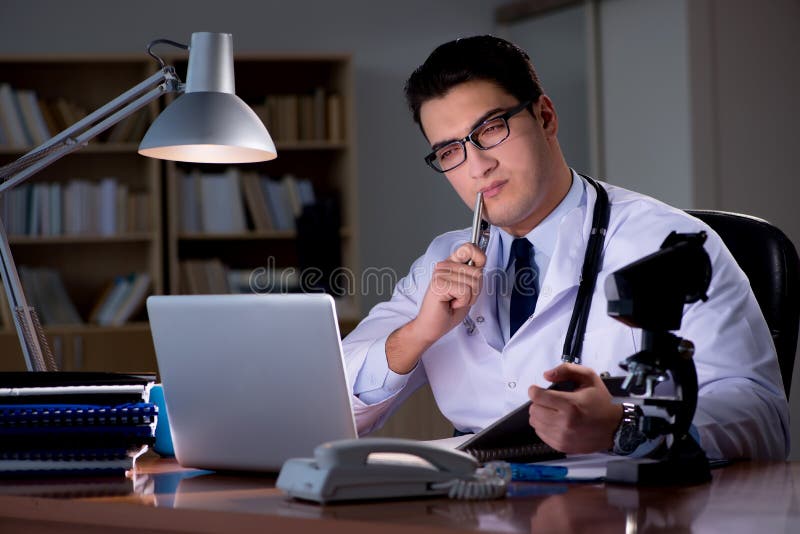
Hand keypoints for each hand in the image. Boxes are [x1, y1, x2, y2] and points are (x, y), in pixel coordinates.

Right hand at [386, 243, 484, 373]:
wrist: (432, 326)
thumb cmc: (448, 310)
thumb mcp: (467, 289)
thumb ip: (473, 274)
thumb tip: (481, 263)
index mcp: (451, 264)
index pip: (469, 247)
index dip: (479, 257)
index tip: (477, 268)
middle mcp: (444, 265)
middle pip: (478, 271)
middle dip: (475, 290)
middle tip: (460, 298)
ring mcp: (440, 273)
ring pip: (473, 282)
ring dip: (468, 298)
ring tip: (454, 301)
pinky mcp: (439, 284)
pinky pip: (465, 291)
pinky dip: (462, 302)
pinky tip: (450, 303)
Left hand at [528, 363, 622, 453]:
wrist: (615, 428)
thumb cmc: (601, 402)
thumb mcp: (589, 377)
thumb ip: (567, 370)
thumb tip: (546, 375)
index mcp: (571, 405)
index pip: (537, 397)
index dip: (535, 390)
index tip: (538, 390)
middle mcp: (564, 423)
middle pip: (534, 410)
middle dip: (538, 402)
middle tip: (548, 401)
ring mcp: (562, 437)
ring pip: (535, 423)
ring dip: (540, 415)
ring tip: (552, 411)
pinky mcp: (561, 446)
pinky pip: (540, 434)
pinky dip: (543, 427)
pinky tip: (554, 422)